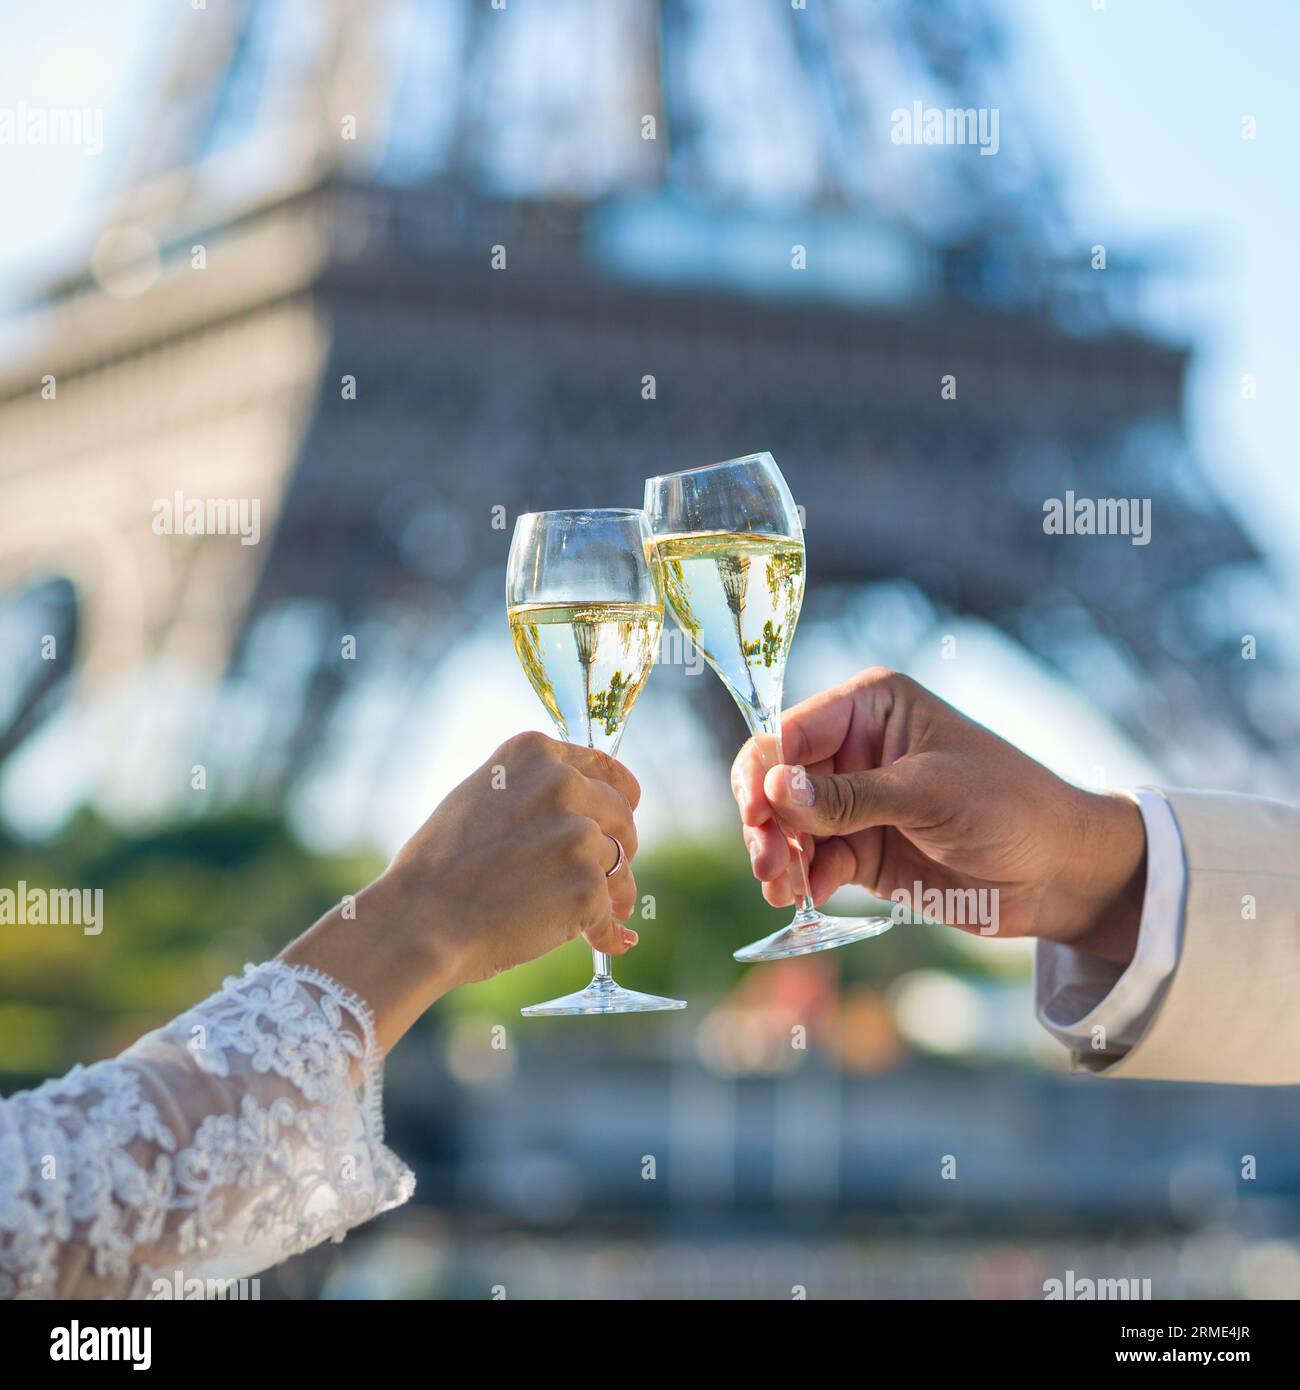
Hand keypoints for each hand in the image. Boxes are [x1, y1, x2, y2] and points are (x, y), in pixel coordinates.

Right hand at [284, 731, 640, 1048]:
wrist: (418, 919)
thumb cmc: (438, 868)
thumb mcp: (478, 799)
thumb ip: (529, 793)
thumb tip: (579, 814)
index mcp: (534, 754)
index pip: (603, 767)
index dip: (619, 796)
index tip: (626, 813)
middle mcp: (562, 784)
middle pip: (621, 815)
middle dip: (620, 846)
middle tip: (609, 875)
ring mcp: (576, 834)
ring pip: (620, 865)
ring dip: (613, 892)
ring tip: (598, 914)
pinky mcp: (586, 884)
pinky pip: (611, 912)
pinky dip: (606, 931)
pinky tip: (604, 941)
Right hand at [731, 669, 1146, 962]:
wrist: (1059, 873)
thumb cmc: (1010, 806)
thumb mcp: (928, 793)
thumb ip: (849, 796)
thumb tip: (775, 788)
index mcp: (871, 706)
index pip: (791, 731)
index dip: (765, 771)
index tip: (759, 814)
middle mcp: (854, 747)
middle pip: (778, 779)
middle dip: (766, 820)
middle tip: (769, 863)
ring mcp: (854, 800)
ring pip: (787, 824)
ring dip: (777, 855)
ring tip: (782, 888)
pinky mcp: (860, 848)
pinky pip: (812, 859)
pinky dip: (801, 878)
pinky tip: (805, 896)